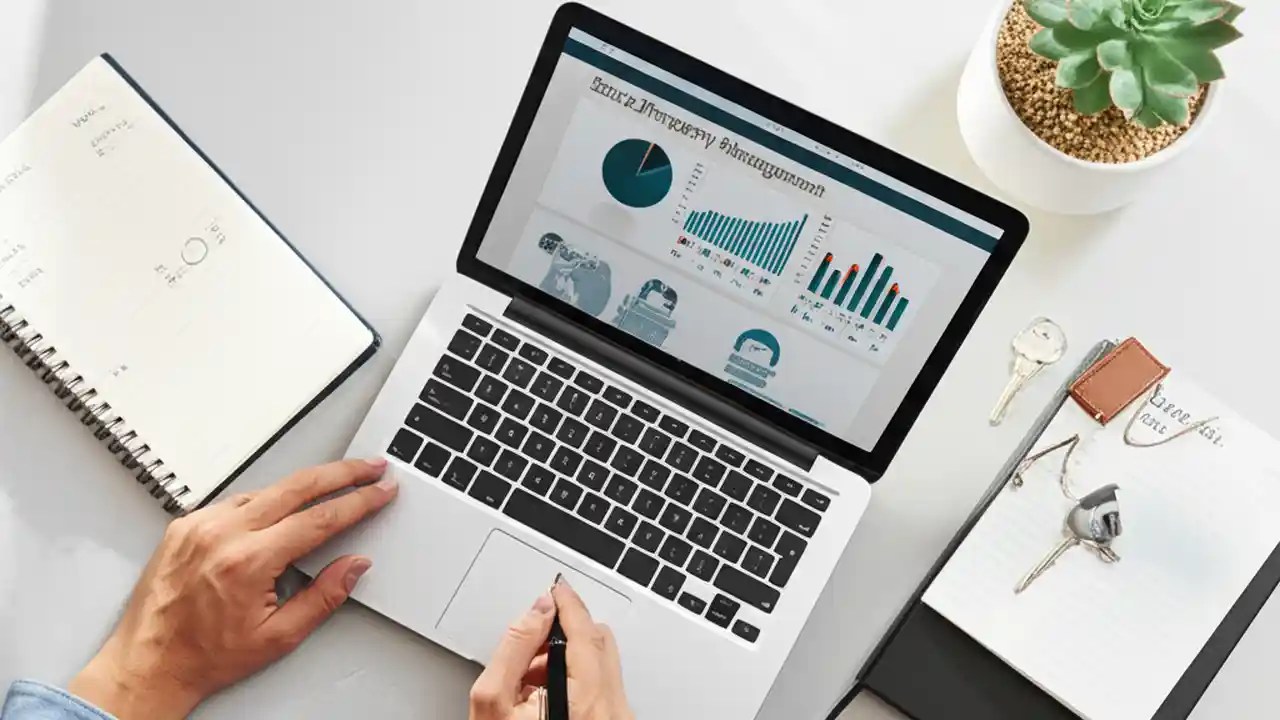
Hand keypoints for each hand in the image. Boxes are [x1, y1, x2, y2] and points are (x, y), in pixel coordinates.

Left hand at [68, 458, 397, 718]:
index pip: (319, 519)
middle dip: (342, 473)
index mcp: (248, 561)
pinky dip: (265, 498)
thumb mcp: (278, 637)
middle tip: (369, 467)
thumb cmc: (204, 656)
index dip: (358, 502)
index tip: (380, 492)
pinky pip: (236, 500)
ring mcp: (200, 525)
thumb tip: (354, 565)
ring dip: (304, 483)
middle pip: (297, 486)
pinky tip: (281, 504)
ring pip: (267, 488)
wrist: (147, 663)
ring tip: (335, 481)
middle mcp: (221, 534)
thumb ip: (324, 596)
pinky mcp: (185, 525)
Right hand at [469, 580, 633, 719]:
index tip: (557, 588)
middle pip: (599, 641)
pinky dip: (580, 680)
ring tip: (535, 682)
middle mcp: (611, 711)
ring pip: (604, 662)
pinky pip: (606, 685)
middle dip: (565, 634)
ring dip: (571, 658)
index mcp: (585, 702)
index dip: (568, 602)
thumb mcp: (493, 701)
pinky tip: (551, 697)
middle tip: (533, 648)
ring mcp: (619, 719)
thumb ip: (514, 646)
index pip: (584, 630)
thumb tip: (538, 610)